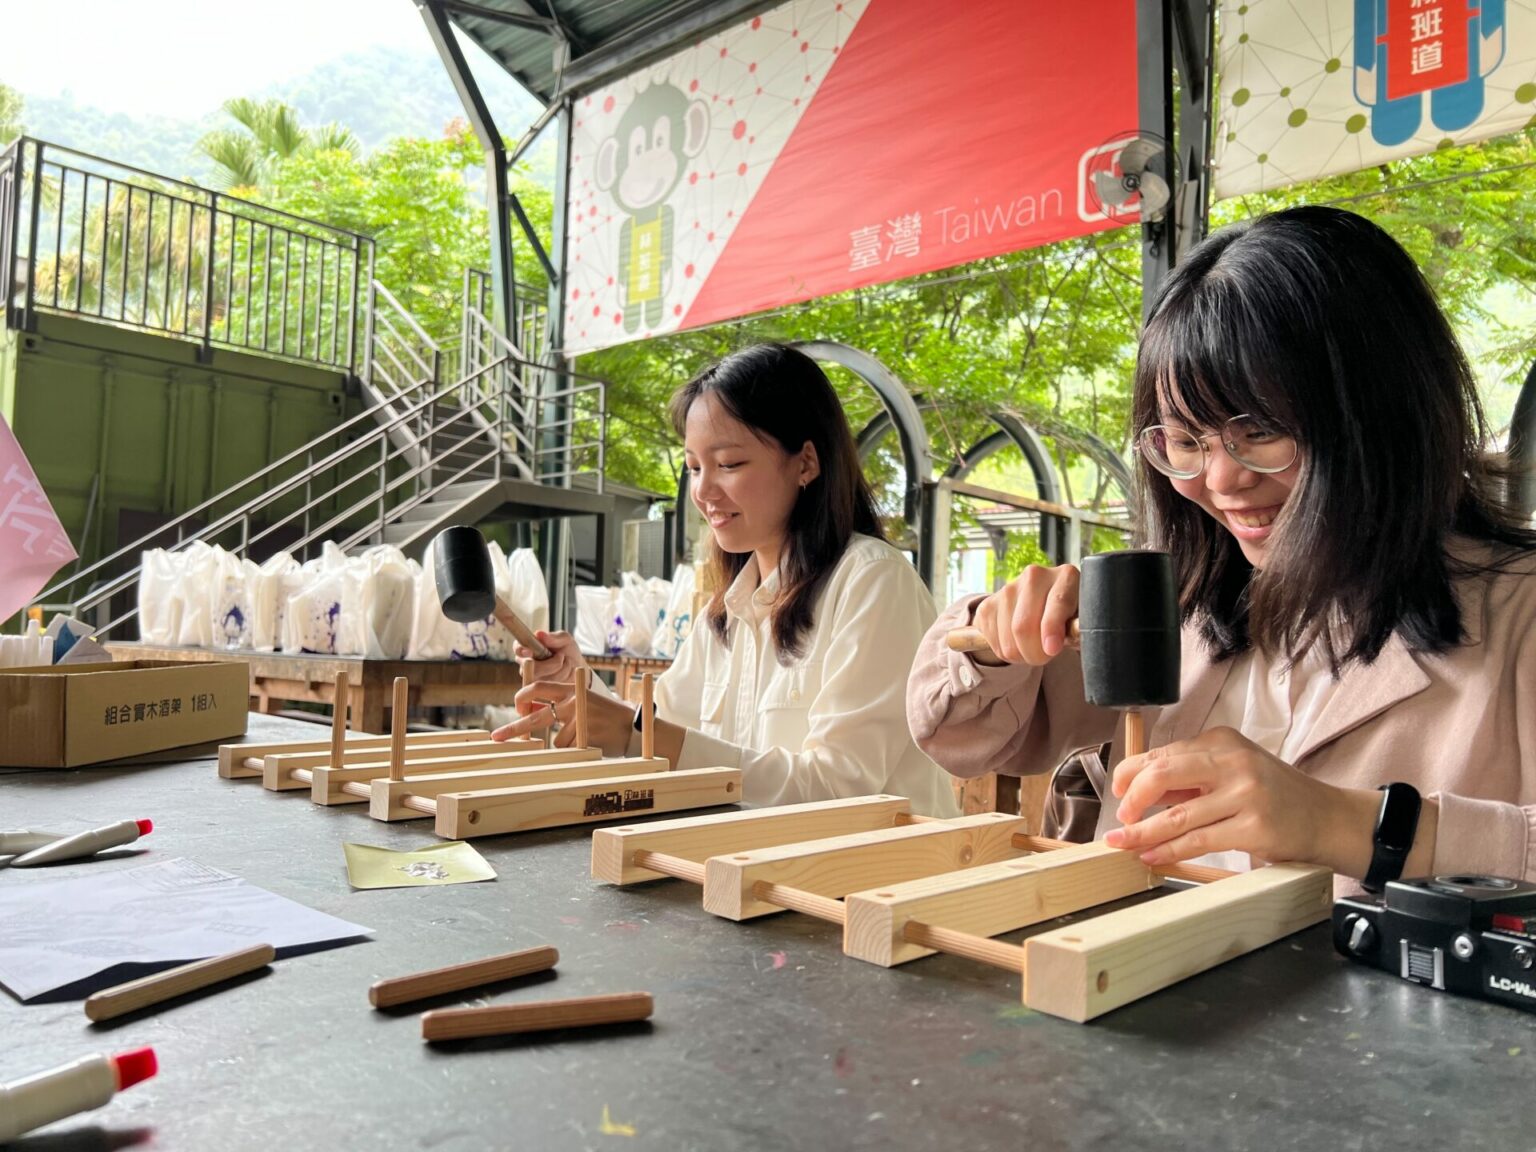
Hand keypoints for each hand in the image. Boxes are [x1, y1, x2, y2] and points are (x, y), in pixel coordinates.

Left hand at [491, 675, 633, 757]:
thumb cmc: (608, 715)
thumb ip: (562, 704)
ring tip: (586, 737)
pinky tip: (591, 743)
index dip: (522, 697)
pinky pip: (569, 749)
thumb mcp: (585, 700)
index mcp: (571, 688)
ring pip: (556, 740)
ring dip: (566, 743)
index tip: (516, 708)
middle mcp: (573, 702)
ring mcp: (579, 720)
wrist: (634, 726)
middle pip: (535, 717)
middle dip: (514, 728)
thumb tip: (532, 711)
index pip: (538, 687)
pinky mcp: (585, 737)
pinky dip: (576, 750)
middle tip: (497, 736)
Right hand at [516, 630, 585, 684]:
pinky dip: (563, 677)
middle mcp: (525, 664)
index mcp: (526, 647)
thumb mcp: (564, 639)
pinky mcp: (540, 690)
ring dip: (561, 669)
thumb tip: (539, 634)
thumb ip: (553, 637)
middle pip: (533, 668)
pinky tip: (566, 672)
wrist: (577, 665)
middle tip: (562, 655)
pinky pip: (551, 686)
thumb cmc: (567, 649)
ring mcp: (532, 678)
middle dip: (551, 664)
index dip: (521, 651)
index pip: (518, 649)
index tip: (529, 652)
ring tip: (566, 662)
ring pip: (545, 678)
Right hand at [970, 563, 1079, 665]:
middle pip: (1024, 625)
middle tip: (1045, 657)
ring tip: (1033, 649)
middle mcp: (1035, 575)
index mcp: (1066, 576)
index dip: (1052, 628)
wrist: (1042, 606)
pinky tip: (1017, 643)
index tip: (1051, 649)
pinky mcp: (988, 604)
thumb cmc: (1069, 618)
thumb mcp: (1080, 622)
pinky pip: (993, 642)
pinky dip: (1006, 652)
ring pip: (1008, 639)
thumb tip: (1069, 639)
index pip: (1056, 601)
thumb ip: (1078, 630)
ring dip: (1021, 656)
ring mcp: (1008, 588)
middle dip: (1035, 653)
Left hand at [1103, 726, 1369, 868]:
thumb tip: (1139, 792)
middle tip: (1121, 818)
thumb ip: (1192, 777)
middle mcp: (1233, 762)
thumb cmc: (1276, 796)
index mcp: (1222, 741)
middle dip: (1132, 798)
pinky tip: (1151, 854)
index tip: (1118, 791)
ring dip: (1142, 832)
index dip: (1131, 774)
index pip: (1163, 753)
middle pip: (1162, 774)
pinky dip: (1168, 849)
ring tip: (1121, 843)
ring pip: (1177, 815)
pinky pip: (1198, 841)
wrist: (1328, 819)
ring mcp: (1245, 794)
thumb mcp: (1234, 771)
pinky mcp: (1254, 828)